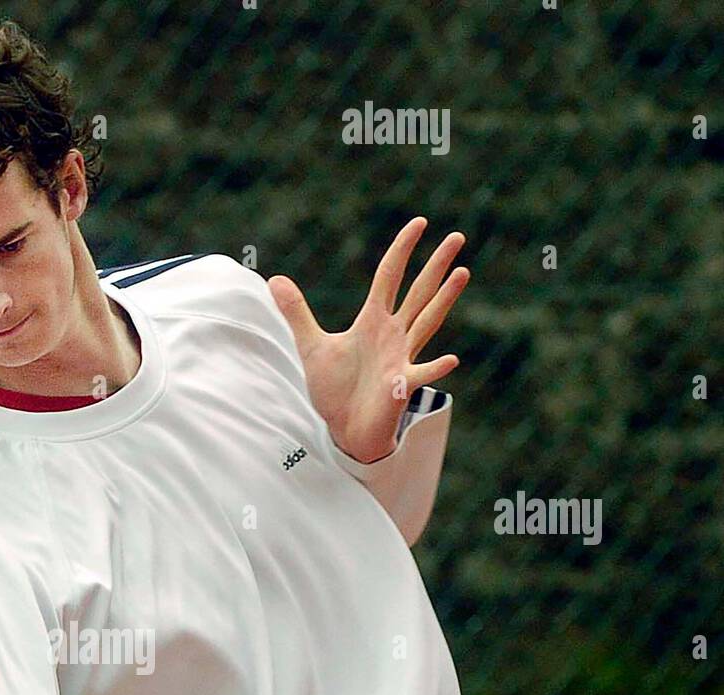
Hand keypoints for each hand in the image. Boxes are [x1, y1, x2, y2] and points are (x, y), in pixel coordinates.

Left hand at [267, 217, 468, 462]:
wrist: (344, 428)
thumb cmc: (336, 389)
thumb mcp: (310, 345)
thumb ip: (296, 312)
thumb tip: (274, 279)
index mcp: (373, 321)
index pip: (390, 276)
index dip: (402, 249)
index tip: (419, 223)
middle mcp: (393, 334)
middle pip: (419, 292)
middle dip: (436, 266)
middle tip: (457, 237)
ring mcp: (401, 358)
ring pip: (427, 323)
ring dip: (443, 300)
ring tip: (462, 273)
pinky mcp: (400, 386)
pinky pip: (420, 375)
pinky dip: (434, 369)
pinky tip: (450, 360)